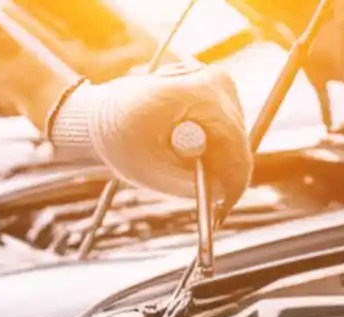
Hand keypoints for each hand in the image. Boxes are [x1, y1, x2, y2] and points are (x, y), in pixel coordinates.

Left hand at [49, 64, 251, 205]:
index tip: (223, 208)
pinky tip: (182, 143)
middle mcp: (216, 82)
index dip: (233, 182)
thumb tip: (223, 192)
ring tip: (176, 154)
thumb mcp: (149, 169)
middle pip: (237, 143)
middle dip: (218, 169)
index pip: (234, 145)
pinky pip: (228, 133)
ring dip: (213, 157)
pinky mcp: (220, 91)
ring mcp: (220, 84)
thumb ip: (187, 183)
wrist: (107, 113)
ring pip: (234, 140)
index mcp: (199, 94)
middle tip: (189, 181)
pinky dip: (210, 147)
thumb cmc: (120, 138)